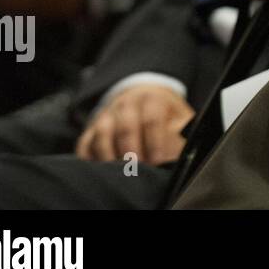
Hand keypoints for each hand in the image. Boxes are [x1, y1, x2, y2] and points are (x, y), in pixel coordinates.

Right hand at [75, 85, 194, 165]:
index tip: (158, 160)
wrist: (142, 96)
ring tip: (119, 171)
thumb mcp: (179, 115)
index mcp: (150, 98)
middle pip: (125, 126)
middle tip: (137, 168)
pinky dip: (89, 159)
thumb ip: (183, 129)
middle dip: (131, 150)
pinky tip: (100, 170)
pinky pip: (85, 144)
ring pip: (102, 134)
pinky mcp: (90, 130)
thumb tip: (184, 146)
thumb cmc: (164, 112)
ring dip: (110, 155)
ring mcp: (105, 115)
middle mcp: (125, 104)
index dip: (155, 141)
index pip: (151, 118)